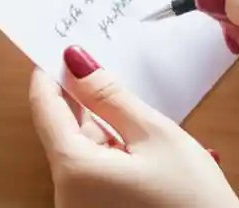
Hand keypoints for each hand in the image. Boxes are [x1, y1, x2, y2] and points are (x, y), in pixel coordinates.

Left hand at [29, 46, 238, 207]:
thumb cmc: (194, 202)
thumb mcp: (157, 136)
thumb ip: (111, 96)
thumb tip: (75, 61)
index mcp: (73, 169)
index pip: (44, 107)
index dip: (51, 73)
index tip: (61, 47)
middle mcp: (65, 194)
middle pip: (64, 131)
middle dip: (84, 101)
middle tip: (106, 70)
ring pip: (82, 152)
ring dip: (104, 129)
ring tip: (139, 117)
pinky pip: (94, 175)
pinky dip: (112, 154)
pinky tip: (143, 149)